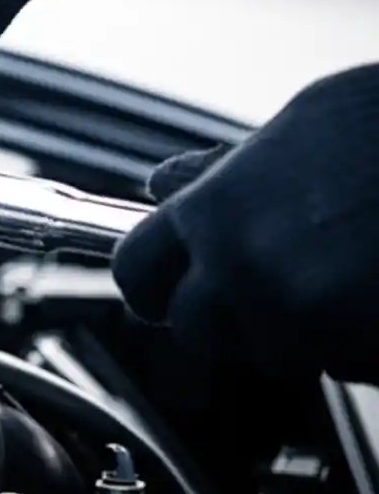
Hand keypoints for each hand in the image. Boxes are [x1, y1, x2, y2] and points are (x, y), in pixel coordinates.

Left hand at [113, 64, 378, 383]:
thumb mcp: (304, 127)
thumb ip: (227, 171)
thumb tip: (165, 185)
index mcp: (216, 212)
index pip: (137, 273)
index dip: (153, 282)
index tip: (165, 285)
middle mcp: (247, 274)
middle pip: (196, 333)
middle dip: (224, 316)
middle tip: (273, 280)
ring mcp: (307, 323)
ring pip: (272, 354)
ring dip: (299, 330)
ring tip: (348, 268)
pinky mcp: (363, 357)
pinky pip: (342, 366)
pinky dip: (356, 342)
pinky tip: (376, 289)